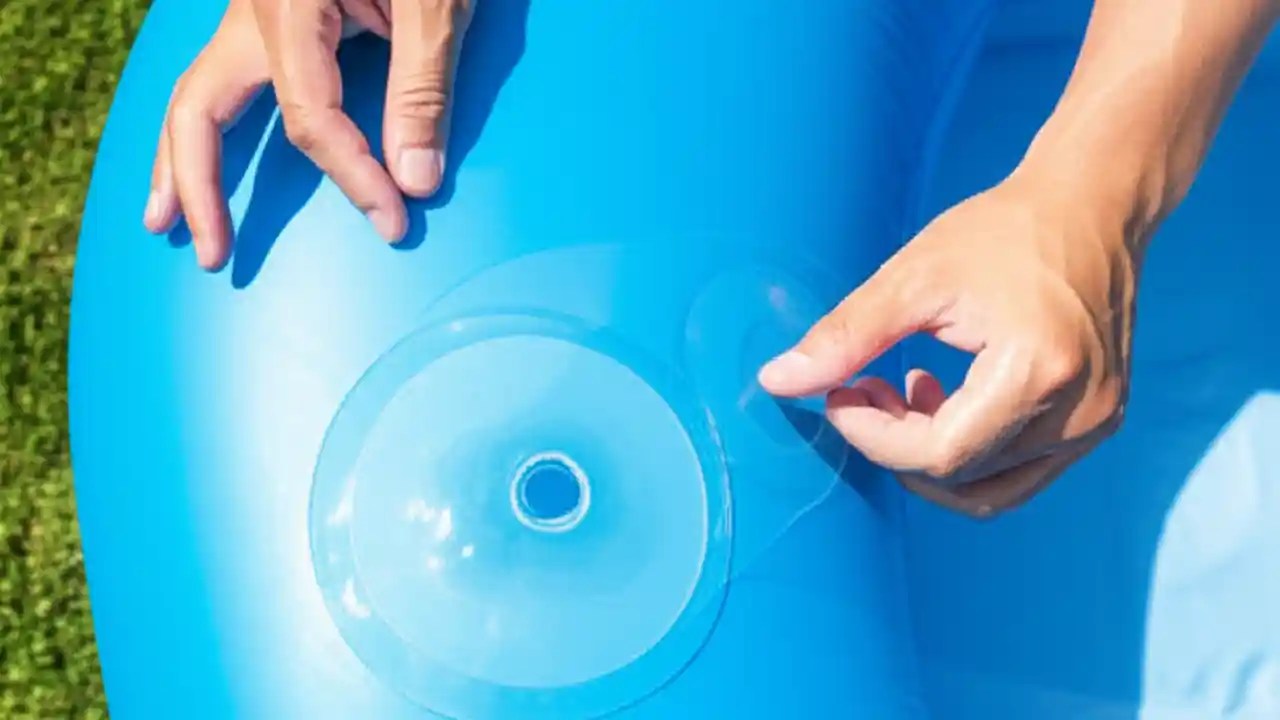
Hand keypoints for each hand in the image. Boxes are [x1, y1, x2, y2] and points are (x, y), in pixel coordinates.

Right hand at [143, 0, 473, 269]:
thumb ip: (422, 88)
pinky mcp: (272, 10)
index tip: (393, 219)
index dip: (352, 177)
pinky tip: (204, 152)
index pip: (310, 119)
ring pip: (196, 89)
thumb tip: (416, 180)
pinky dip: (210, 122)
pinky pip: (226, 75)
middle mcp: (254, 8)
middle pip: (202, 107)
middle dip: (200, 185)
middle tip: (210, 254)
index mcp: (288, 3)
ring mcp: (254, 8)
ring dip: (181, 158)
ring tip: (168, 220)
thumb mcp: (436, 1)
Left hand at [758, 170, 1141, 517]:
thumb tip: (776, 381)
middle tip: (861, 386)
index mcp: (1040, 371)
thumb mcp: (914, 276)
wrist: (1092, 205)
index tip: (837, 394)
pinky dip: (967, 450)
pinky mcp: (1096, 423)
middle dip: (895, 442)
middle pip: (960, 476)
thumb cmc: (1005, 230)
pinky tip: (942, 395)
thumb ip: (845, 335)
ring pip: (987, 488)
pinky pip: (1016, 471)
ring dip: (928, 453)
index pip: (940, 453)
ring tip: (904, 388)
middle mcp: (1080, 412)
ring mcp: (1095, 424)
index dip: (874, 437)